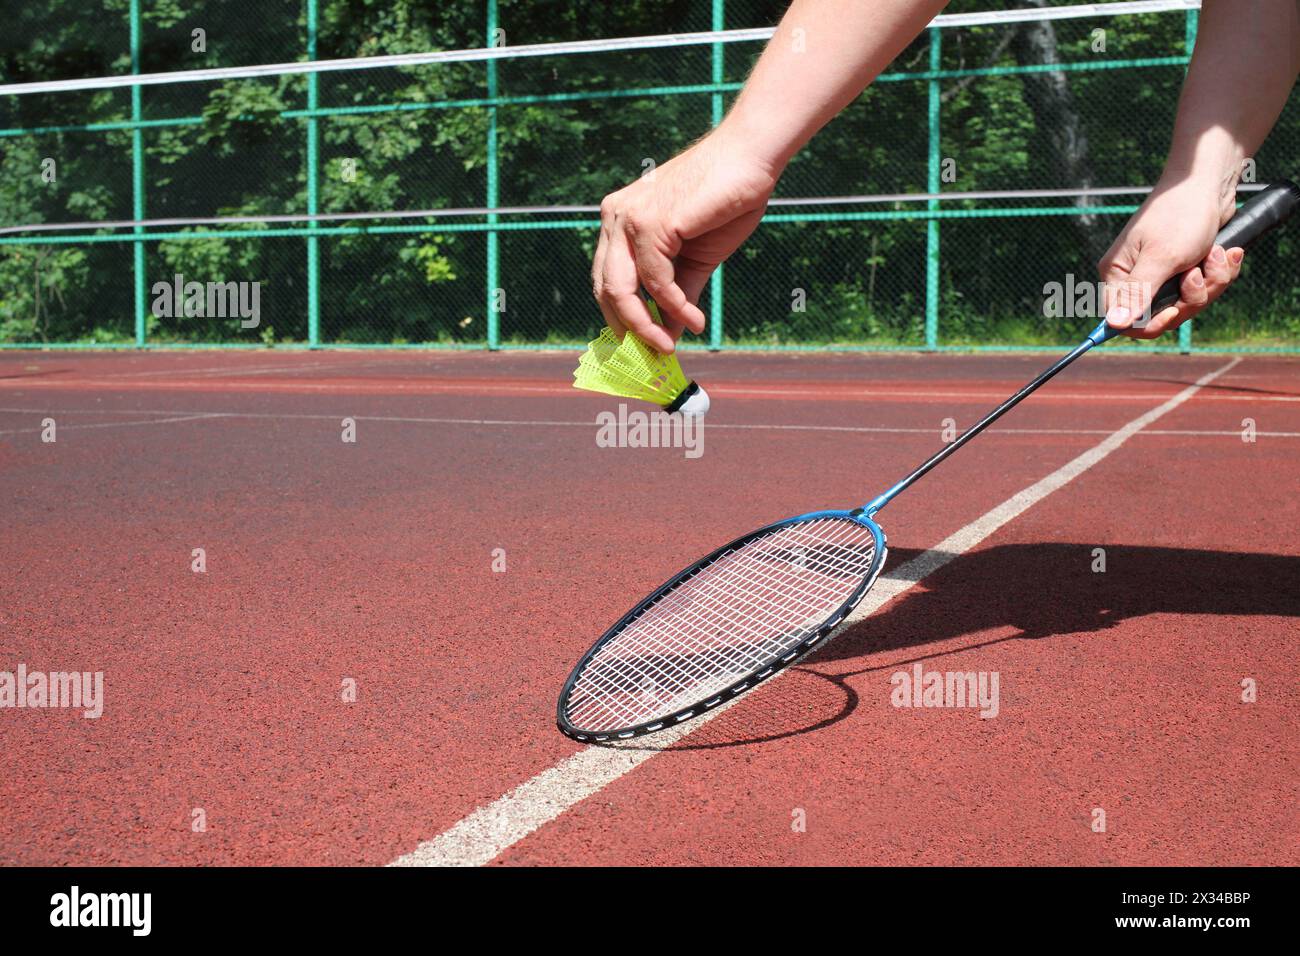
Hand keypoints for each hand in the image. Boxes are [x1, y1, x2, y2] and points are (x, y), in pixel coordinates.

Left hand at [591, 131, 779, 352]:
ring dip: (646, 327)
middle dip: (628, 331)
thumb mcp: (695, 260)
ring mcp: (629, 218)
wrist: (751, 160)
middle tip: (653, 357)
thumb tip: (667, 337)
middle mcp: (616, 217)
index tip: (640, 350)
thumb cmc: (725, 203)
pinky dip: (674, 307)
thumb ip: (676, 297)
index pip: (606, 281)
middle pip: (606, 290)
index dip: (620, 320)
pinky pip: (655, 281)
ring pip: (621, 290)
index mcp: (619, 222)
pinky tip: (694, 319)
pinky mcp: (651, 222)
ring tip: (670, 347)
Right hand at [1098, 175, 1244, 338]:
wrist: (1210, 183)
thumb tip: (1114, 325)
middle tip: (1200, 274)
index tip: (1174, 312)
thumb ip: (1138, 294)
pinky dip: (1218, 273)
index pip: (1123, 320)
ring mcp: (1162, 273)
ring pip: (1186, 302)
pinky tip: (1225, 252)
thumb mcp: (1161, 258)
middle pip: (1160, 315)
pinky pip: (1202, 288)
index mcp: (1118, 274)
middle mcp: (1136, 277)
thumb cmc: (1180, 215)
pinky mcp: (1184, 268)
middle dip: (1190, 298)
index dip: (1150, 323)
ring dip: (1210, 283)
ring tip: (1217, 255)